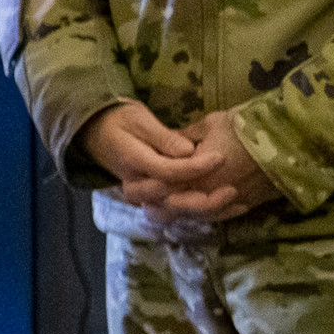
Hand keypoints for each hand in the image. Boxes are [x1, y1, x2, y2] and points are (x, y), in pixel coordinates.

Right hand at [78, 101, 241, 219]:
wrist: (99, 134)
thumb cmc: (121, 122)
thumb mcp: (139, 120)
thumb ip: (164, 137)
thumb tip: (190, 150)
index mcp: (131, 162)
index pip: (166, 172)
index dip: (195, 167)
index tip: (220, 157)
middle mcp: (135, 186)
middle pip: (170, 201)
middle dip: (202, 199)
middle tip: (231, 190)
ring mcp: (143, 197)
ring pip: (174, 213)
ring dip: (205, 211)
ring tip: (235, 201)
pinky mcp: (153, 201)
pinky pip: (178, 213)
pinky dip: (205, 213)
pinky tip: (233, 208)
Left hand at [144, 110, 281, 225]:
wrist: (286, 140)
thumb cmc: (245, 128)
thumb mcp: (210, 125)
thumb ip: (184, 138)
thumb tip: (169, 142)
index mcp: (195, 174)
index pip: (165, 188)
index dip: (153, 187)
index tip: (145, 184)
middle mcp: (209, 194)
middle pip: (180, 207)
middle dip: (164, 205)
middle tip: (151, 204)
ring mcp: (228, 202)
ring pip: (200, 215)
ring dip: (186, 212)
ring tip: (173, 209)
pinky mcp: (246, 204)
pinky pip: (223, 215)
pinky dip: (211, 213)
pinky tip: (204, 210)